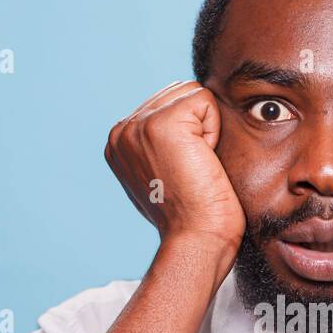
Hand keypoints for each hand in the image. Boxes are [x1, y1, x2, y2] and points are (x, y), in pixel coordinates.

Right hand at [104, 80, 245, 252]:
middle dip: (197, 128)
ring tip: (196, 166)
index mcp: (119, 142)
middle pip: (179, 93)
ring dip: (206, 129)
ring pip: (191, 94)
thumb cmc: (189, 218)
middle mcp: (122, 131)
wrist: (195, 238)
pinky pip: (204, 100)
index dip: (189, 134)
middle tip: (192, 170)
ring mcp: (138, 125)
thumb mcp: (163, 176)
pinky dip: (214, 130)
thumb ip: (160, 146)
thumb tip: (183, 127)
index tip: (183, 173)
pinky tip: (202, 161)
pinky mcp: (162, 124)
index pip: (167, 103)